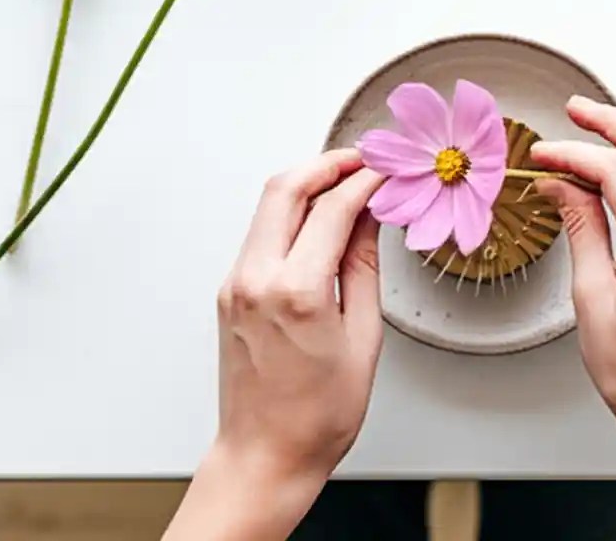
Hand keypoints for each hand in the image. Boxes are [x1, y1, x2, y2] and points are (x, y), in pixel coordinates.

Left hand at [165, 149, 384, 540]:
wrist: (265, 454)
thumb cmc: (317, 415)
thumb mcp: (363, 337)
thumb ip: (362, 266)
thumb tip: (370, 218)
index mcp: (295, 292)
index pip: (332, 209)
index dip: (365, 181)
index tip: (387, 172)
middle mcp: (255, 280)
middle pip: (285, 188)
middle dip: (326, 164)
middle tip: (363, 161)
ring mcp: (235, 284)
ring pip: (267, 206)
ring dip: (306, 185)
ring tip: (346, 185)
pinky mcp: (229, 292)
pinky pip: (260, 235)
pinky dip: (291, 215)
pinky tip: (320, 221)